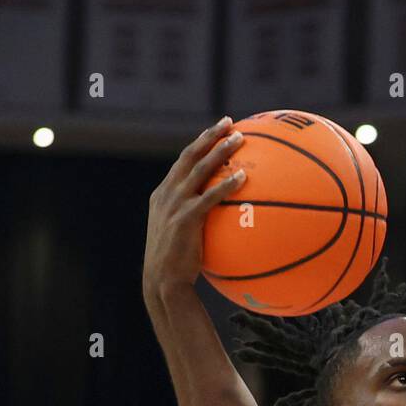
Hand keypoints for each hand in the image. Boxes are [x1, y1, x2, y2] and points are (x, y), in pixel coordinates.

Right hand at [143, 116, 246, 305]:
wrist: (163, 282)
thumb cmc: (176, 265)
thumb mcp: (180, 236)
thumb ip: (194, 220)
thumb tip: (220, 219)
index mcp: (163, 194)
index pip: (182, 161)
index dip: (199, 143)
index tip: (216, 130)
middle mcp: (166, 194)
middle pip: (189, 155)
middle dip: (210, 136)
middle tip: (229, 122)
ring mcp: (174, 205)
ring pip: (199, 169)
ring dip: (220, 151)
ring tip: (239, 139)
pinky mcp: (185, 219)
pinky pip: (209, 197)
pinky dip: (225, 185)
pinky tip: (242, 177)